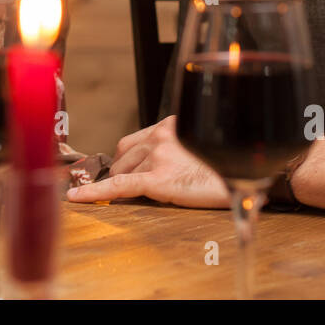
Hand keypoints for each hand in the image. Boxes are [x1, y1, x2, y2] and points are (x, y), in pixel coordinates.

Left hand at [66, 116, 229, 208]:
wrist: (246, 179)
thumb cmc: (228, 167)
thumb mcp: (202, 148)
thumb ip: (182, 150)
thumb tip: (174, 166)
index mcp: (172, 126)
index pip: (133, 141)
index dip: (121, 159)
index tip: (111, 168)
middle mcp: (161, 136)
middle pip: (124, 156)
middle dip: (121, 173)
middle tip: (123, 189)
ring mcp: (158, 156)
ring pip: (123, 172)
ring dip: (122, 186)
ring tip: (127, 198)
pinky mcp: (157, 179)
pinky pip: (119, 186)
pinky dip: (95, 193)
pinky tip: (77, 199)